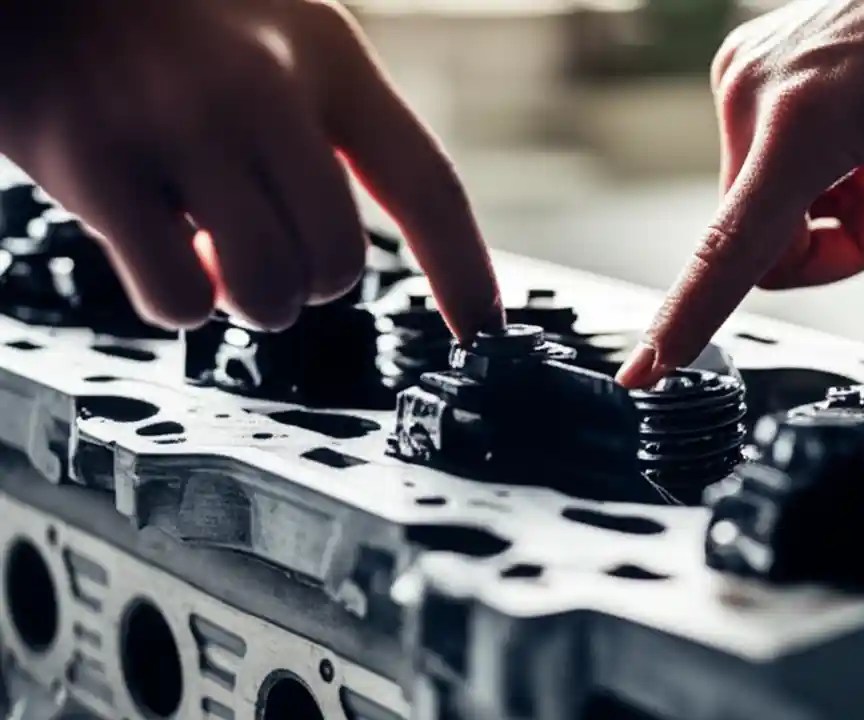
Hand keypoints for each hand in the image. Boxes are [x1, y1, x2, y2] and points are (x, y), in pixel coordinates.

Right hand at [0, 0, 501, 337]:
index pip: (428, 183)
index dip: (465, 271)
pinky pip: (180, 298)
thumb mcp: (275, 36)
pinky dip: (177, 299)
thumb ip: (324, 128)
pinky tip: (153, 243)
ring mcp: (181, 123)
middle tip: (259, 248)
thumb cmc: (161, 20)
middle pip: (339, 258)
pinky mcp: (96, 164)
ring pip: (270, 288)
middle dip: (307, 282)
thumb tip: (340, 253)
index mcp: (326, 53)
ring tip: (208, 246)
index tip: (486, 333)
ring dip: (246, 297)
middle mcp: (266, 84)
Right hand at [617, 0, 863, 393]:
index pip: (731, 253)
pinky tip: (861, 140)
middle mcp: (754, 96)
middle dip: (823, 253)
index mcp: (806, 125)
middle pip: (755, 244)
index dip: (687, 322)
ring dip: (817, 216)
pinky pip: (757, 163)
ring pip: (754, 207)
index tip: (644, 371)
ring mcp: (744, 75)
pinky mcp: (747, 67)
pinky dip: (807, 177)